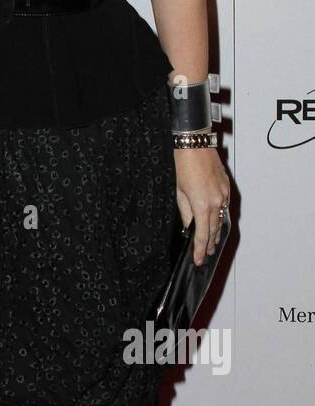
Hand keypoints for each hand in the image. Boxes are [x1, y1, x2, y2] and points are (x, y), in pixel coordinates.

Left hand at [172, 146, 230, 265]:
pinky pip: (224, 207)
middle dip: (209, 244)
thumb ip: (185, 212)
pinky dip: (220, 218)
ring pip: (221, 219)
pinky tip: (217, 223)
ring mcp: (223, 194)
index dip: (199, 249)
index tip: (197, 260)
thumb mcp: (179, 192)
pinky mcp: (226, 187)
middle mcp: (216, 202)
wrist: (194, 145)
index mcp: (202, 205)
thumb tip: (189, 226)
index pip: (202, 235)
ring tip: (212, 244)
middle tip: (204, 255)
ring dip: (216, 233)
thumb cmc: (183, 165)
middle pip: (214, 230)